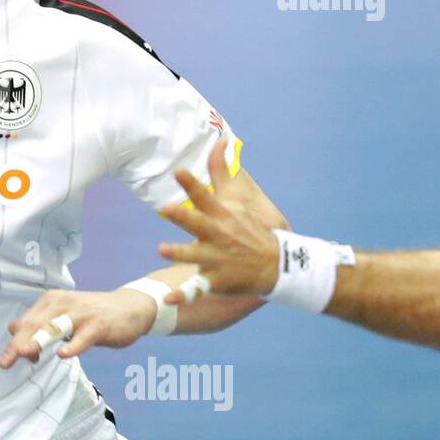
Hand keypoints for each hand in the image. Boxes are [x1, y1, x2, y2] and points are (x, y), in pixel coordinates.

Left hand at [0, 287, 156, 368]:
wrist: (130, 307)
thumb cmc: (92, 314)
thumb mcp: (62, 314)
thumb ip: (39, 321)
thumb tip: (12, 327)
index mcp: (52, 301)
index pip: (28, 322)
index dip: (15, 341)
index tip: (5, 360)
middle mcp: (63, 304)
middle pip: (37, 325)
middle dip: (20, 343)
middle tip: (6, 362)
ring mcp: (81, 314)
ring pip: (56, 328)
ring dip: (39, 339)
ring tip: (26, 353)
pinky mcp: (98, 326)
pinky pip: (83, 337)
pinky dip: (73, 345)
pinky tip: (63, 354)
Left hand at [157, 138, 279, 303]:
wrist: (278, 266)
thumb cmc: (251, 228)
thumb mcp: (238, 199)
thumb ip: (222, 171)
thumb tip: (218, 139)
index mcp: (222, 216)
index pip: (205, 197)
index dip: (192, 184)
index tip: (177, 171)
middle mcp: (219, 235)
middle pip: (199, 224)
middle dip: (184, 216)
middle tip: (166, 208)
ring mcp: (218, 259)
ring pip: (195, 256)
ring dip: (180, 253)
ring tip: (162, 249)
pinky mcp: (216, 280)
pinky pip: (197, 289)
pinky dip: (184, 296)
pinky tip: (168, 300)